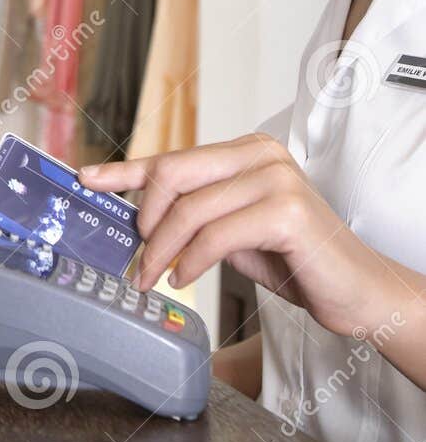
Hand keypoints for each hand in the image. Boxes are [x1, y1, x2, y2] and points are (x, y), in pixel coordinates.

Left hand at [78, 134, 385, 339]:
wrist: (354, 289)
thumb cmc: (294, 259)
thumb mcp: (234, 231)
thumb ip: (197, 217)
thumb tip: (141, 223)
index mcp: (246, 151)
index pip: (172, 158)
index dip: (124, 171)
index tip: (86, 179)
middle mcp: (260, 154)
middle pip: (172, 175)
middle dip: (145, 221)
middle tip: (137, 258)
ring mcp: (275, 178)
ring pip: (190, 210)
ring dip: (162, 251)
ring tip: (154, 277)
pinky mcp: (286, 212)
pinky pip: (215, 235)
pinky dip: (192, 261)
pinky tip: (186, 278)